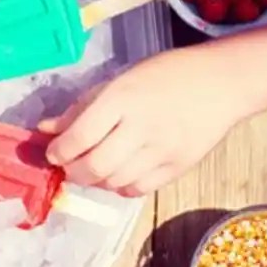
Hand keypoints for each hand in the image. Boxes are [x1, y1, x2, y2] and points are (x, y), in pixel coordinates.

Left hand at [38, 47, 245, 195]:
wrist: (221, 83)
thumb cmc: (165, 76)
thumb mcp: (118, 81)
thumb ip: (80, 108)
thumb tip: (45, 130)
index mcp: (122, 99)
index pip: (80, 136)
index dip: (58, 151)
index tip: (53, 152)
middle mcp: (141, 127)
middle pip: (94, 167)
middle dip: (72, 172)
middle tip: (69, 165)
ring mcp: (162, 151)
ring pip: (113, 182)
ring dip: (94, 181)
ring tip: (93, 167)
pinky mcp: (178, 168)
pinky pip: (137, 190)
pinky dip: (119, 187)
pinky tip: (118, 173)